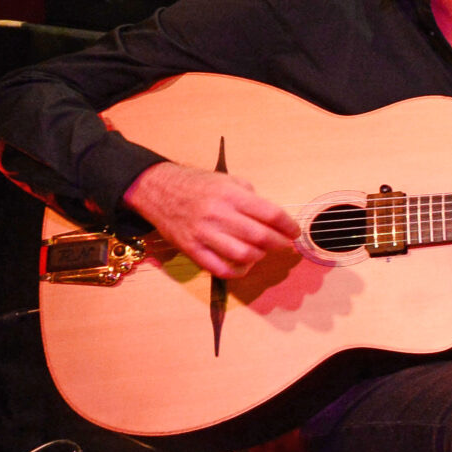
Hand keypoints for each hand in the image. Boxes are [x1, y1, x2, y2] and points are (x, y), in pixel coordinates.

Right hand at [123, 161, 299, 278]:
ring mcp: (203, 234)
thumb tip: (273, 218)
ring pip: (244, 255)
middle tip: (284, 244)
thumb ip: (251, 197)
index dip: (288, 225)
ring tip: (263, 251)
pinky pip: (220, 269)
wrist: (157, 190)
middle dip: (280, 244)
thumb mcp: (227, 180)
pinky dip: (238, 271)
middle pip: (260, 237)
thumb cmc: (197, 184)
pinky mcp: (191, 249)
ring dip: (260, 256)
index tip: (294, 231)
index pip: (270, 214)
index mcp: (230, 195)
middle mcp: (218, 214)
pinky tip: (244, 265)